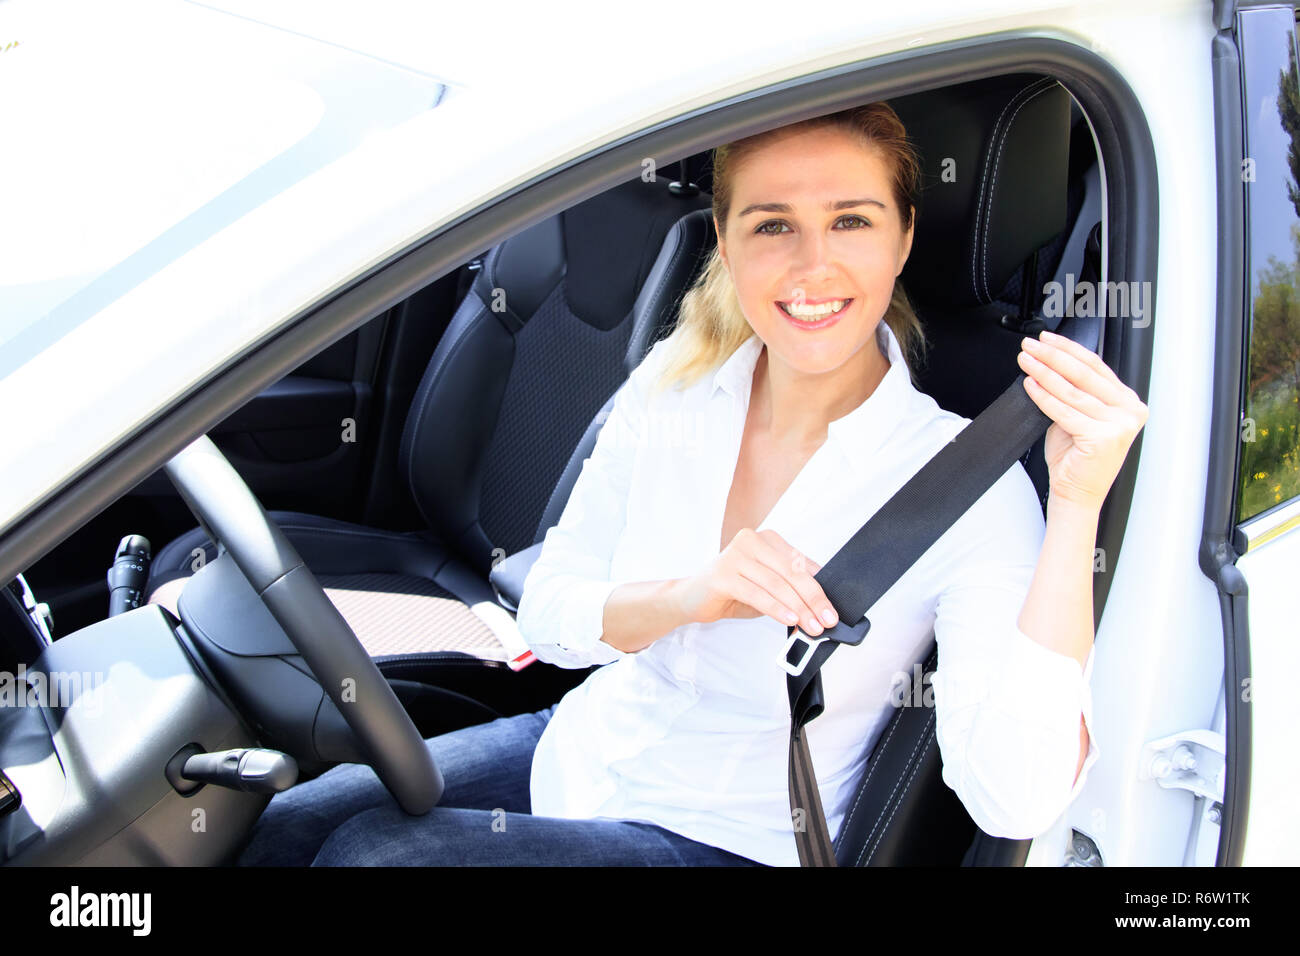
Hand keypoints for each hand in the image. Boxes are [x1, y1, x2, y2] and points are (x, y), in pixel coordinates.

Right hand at [672, 528, 838, 634]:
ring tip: (811, 627)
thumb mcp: (766, 586)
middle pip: (792, 573)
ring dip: (798, 608)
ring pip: (777, 584)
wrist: (690, 597)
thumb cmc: (731, 591)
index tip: (833, 611)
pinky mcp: (723, 575)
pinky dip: (777, 608)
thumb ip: (790, 588)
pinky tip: (790, 620)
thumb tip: (821, 607)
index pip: (801, 564)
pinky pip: (757, 594)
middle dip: (813, 600)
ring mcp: (735, 555)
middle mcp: (751, 541)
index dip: (820, 589)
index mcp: (766, 539)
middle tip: (827, 621)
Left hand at [1017, 329, 1148, 509]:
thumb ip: (1076, 392)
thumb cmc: (1076, 457)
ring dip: (1044, 372)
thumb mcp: (1080, 417)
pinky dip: (1043, 395)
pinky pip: (1064, 410)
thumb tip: (1052, 363)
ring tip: (1026, 360)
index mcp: (1129, 403)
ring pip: (1072, 391)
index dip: (1069, 350)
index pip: (1096, 367)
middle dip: (1053, 356)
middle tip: (1031, 345)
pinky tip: (1030, 384)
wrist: (1077, 493)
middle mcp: (1130, 412)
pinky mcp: (1102, 437)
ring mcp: (1119, 425)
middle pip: (1084, 374)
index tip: (1047, 339)